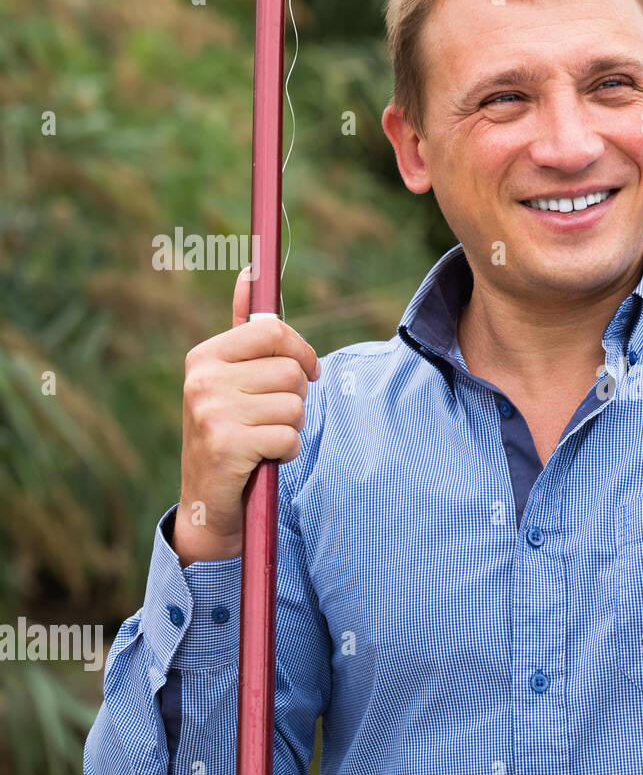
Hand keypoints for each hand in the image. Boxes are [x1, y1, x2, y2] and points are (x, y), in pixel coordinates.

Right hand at [172, 266, 320, 566]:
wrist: (208, 501)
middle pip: (291, 371)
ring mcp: (212, 412)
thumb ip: (246, 330)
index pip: (273, 330)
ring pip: (295, 406)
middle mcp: (203, 379)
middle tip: (270, 419)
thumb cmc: (230, 433)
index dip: (302, 352)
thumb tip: (252, 272)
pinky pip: (289, 437)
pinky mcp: (226, 446)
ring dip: (291, 428)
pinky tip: (262, 460)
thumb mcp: (232, 379)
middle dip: (295, 400)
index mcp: (205, 356)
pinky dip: (286, 453)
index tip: (307, 372)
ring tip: (264, 440)